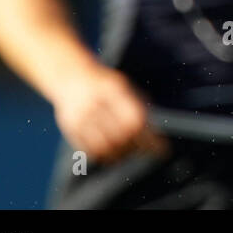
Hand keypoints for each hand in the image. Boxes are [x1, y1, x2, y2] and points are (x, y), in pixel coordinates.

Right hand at [51, 62, 169, 163]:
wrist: (70, 76)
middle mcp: (95, 102)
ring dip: (120, 154)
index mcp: (112, 88)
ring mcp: (80, 116)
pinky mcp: (70, 128)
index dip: (149, 138)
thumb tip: (156, 136)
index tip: (162, 149)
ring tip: (128, 151)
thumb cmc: (105, 85)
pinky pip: (90, 150)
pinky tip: (112, 153)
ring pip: (105, 147)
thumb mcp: (123, 86)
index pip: (134, 119)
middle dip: (136, 146)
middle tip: (144, 149)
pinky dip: (104, 156)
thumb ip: (138, 107)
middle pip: (120, 135)